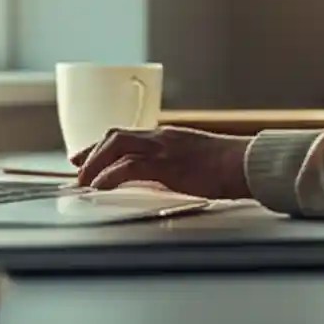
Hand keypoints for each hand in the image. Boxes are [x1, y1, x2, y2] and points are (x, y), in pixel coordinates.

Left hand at [70, 126, 253, 197]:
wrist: (246, 164)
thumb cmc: (229, 167)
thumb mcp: (197, 162)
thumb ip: (175, 167)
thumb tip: (160, 181)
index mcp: (168, 137)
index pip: (127, 135)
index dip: (101, 146)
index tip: (85, 157)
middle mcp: (161, 137)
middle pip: (115, 136)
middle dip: (92, 152)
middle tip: (77, 169)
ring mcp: (163, 148)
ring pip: (116, 145)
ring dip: (95, 164)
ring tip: (85, 182)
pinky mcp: (166, 164)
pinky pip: (128, 167)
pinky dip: (109, 176)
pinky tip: (100, 187)